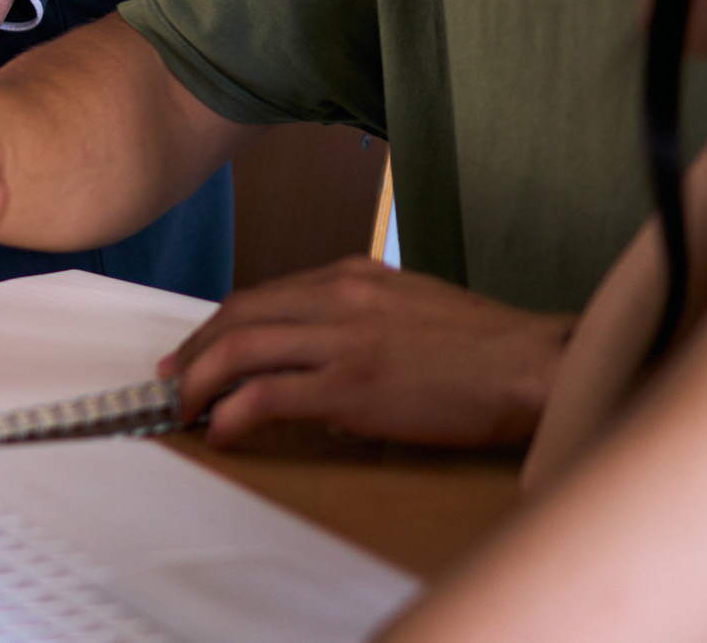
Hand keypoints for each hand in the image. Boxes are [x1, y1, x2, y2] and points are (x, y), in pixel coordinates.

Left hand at [158, 258, 572, 447]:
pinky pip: (269, 394)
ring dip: (199, 380)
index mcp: (351, 275)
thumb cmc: (484, 346)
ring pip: (240, 349)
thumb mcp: (411, 303)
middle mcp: (338, 297)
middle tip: (171, 379)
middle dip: (193, 349)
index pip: (261, 294)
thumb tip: (322, 354)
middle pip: (237, 316)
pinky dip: (232, 411)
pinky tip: (222, 431)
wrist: (534, 366)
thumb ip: (360, 315)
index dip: (217, 324)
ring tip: (182, 407)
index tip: (196, 348)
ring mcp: (342, 340)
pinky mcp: (353, 386)